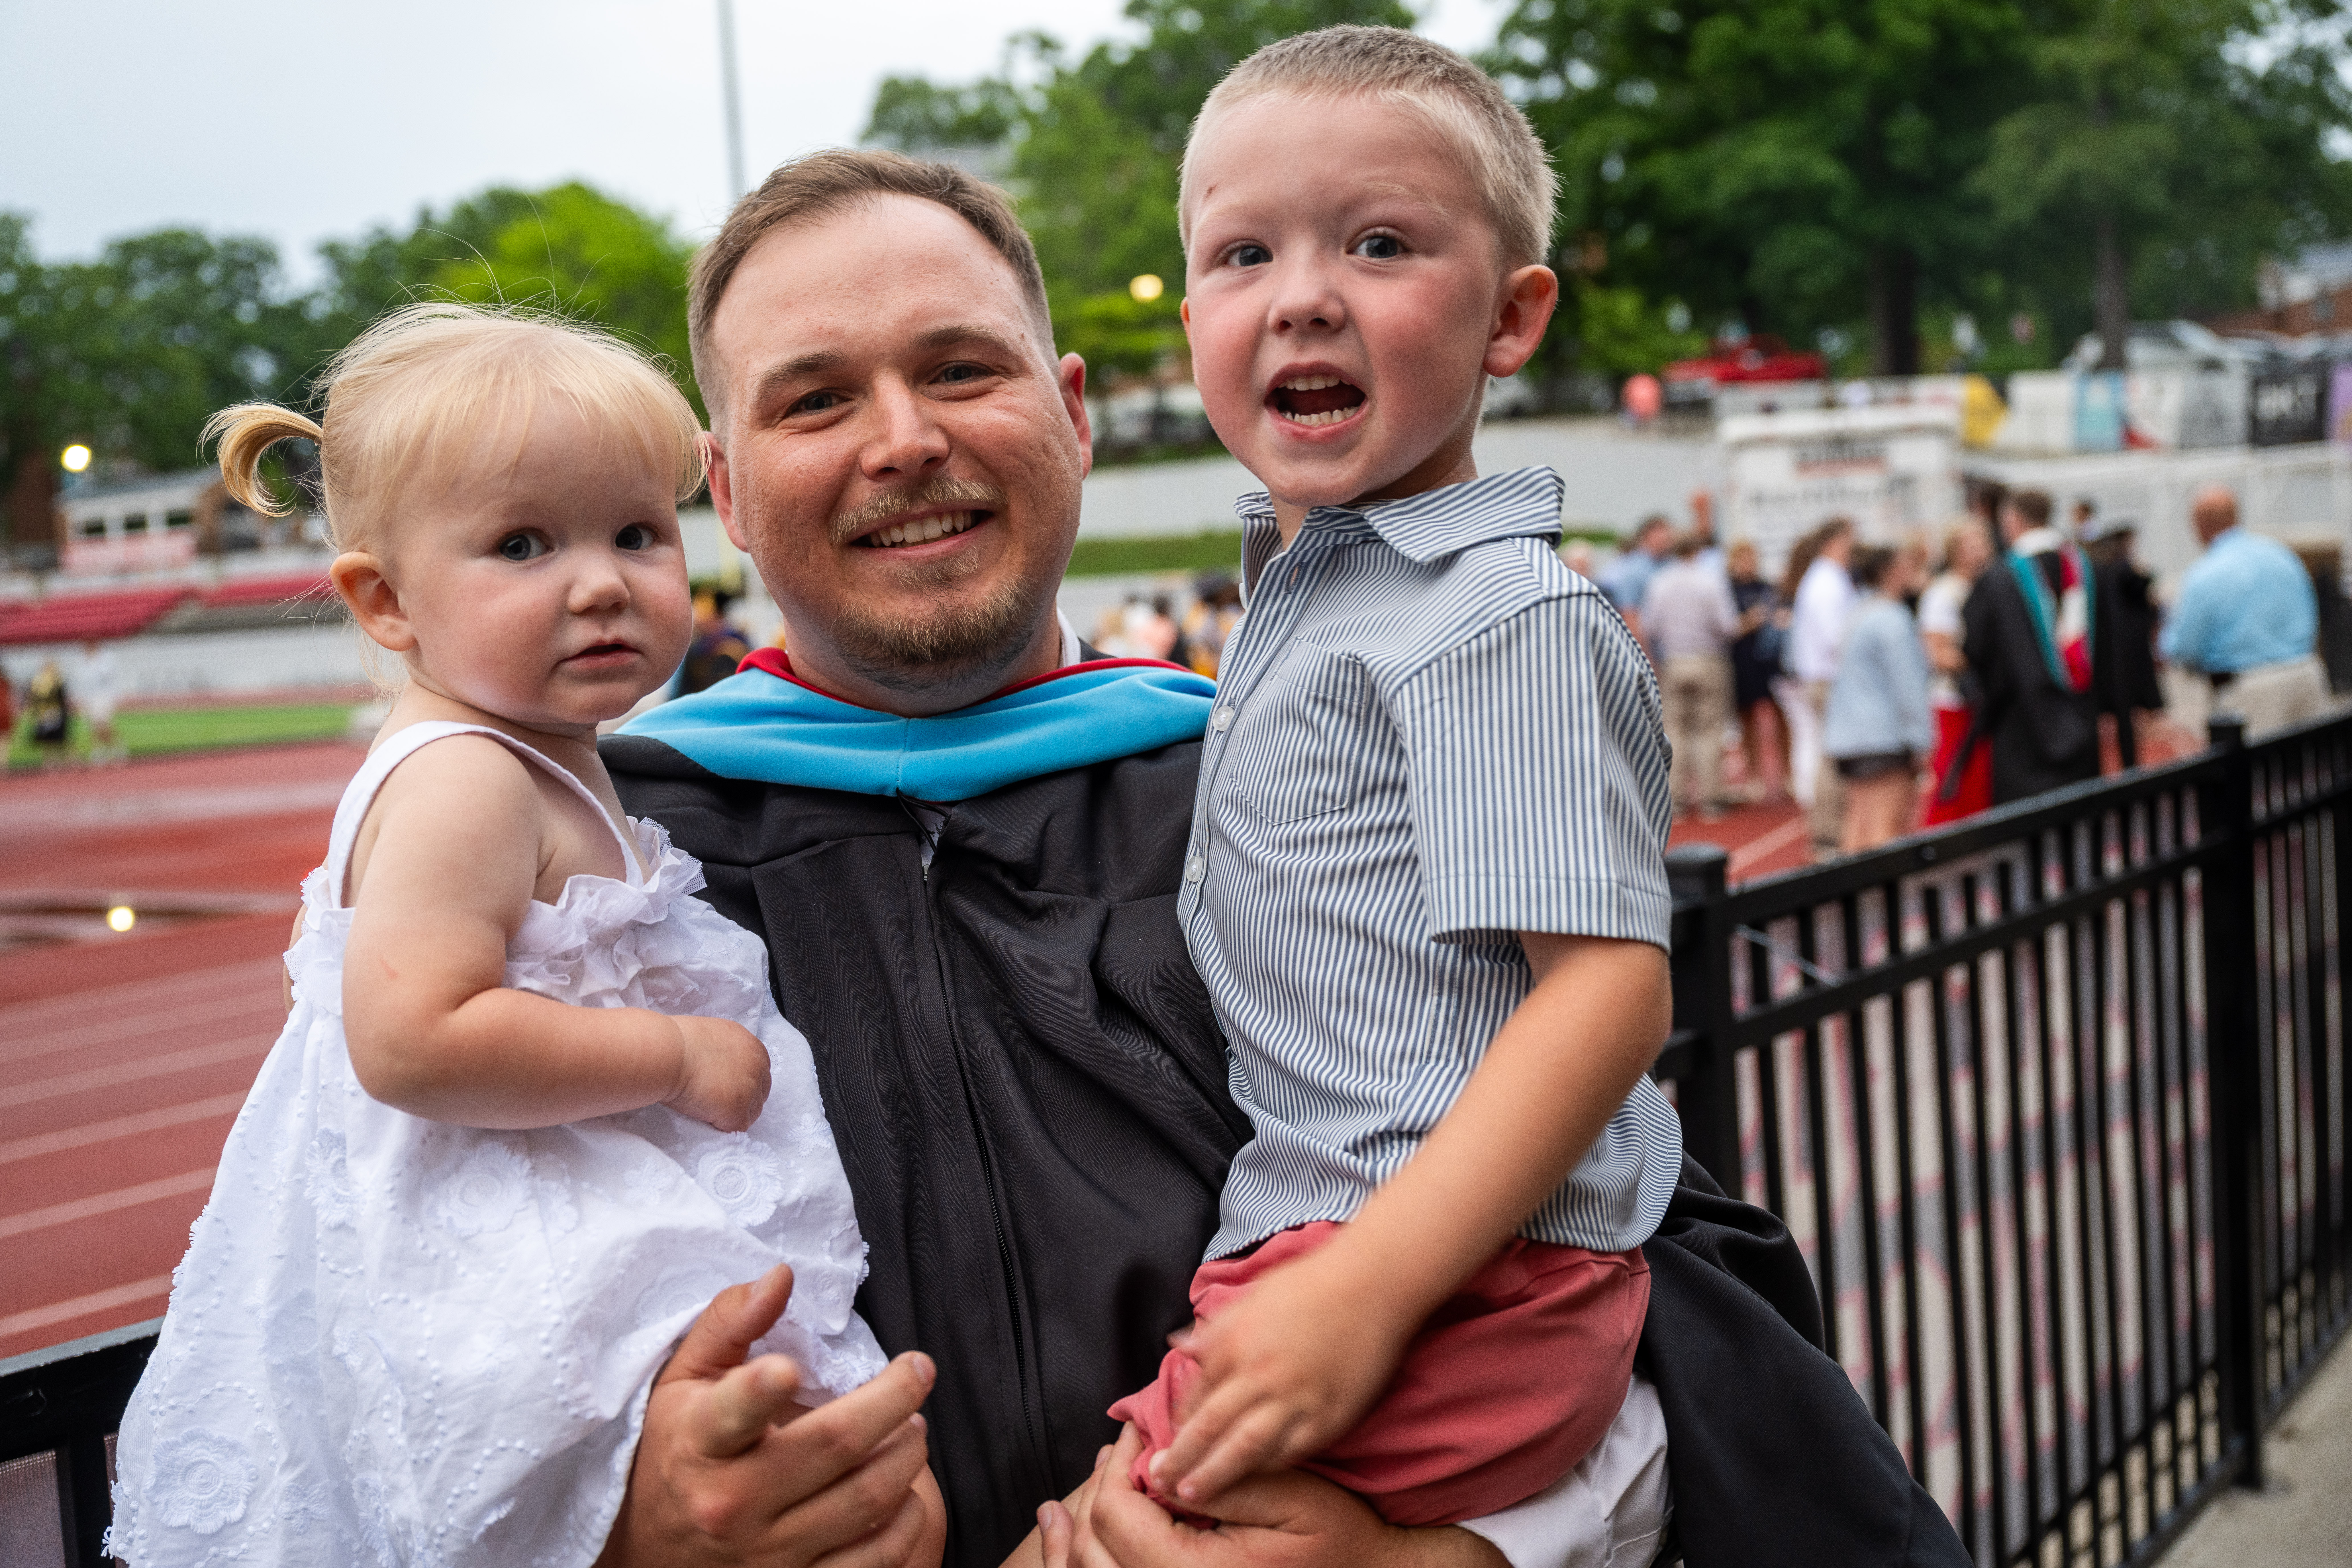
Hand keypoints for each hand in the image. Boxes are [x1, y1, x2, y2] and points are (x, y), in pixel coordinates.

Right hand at [597, 1264, 937, 1567]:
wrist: (649, 1554)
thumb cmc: (676, 1451)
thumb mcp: (683, 1381)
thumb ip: (730, 1323)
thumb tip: (781, 1276)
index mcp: (698, 1443)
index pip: (731, 1413)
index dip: (759, 1390)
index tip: (787, 1368)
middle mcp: (732, 1504)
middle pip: (834, 1446)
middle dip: (895, 1399)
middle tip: (919, 1371)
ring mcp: (767, 1554)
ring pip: (866, 1502)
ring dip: (908, 1455)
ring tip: (914, 1426)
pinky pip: (874, 1561)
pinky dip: (905, 1521)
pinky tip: (904, 1490)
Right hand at [668, 1015, 772, 1130]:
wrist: (666, 1055)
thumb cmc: (675, 1042)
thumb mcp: (711, 1037)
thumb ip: (723, 1052)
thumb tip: (718, 1065)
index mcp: (751, 1045)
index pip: (758, 1071)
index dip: (742, 1083)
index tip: (726, 1089)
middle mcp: (758, 1065)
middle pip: (760, 1092)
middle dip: (742, 1100)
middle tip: (716, 1104)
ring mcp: (750, 1089)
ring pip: (751, 1112)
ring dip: (732, 1115)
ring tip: (707, 1110)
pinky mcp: (738, 1111)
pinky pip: (736, 1128)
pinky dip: (721, 1126)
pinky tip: (703, 1117)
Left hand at [1039, 1426, 1500, 1567]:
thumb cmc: (1339, 1537)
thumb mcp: (1292, 1497)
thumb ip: (1223, 1482)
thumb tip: (1158, 1468)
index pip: (1118, 1514)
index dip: (1119, 1463)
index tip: (1135, 1429)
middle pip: (1095, 1549)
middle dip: (1097, 1492)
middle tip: (1115, 1450)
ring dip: (1083, 1532)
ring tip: (1088, 1492)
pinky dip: (1099, 1559)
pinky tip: (1096, 1535)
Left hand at [1151, 1253, 1409, 1506]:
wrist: (1371, 1283)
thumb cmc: (1310, 1282)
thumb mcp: (1250, 1296)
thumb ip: (1214, 1328)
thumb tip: (1177, 1344)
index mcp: (1235, 1342)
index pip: (1197, 1392)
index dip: (1178, 1422)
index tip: (1164, 1442)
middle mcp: (1259, 1374)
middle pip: (1209, 1425)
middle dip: (1181, 1457)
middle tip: (1158, 1481)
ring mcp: (1294, 1399)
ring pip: (1244, 1447)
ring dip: (1214, 1474)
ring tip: (1191, 1497)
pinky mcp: (1327, 1417)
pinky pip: (1290, 1451)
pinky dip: (1266, 1467)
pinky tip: (1250, 1479)